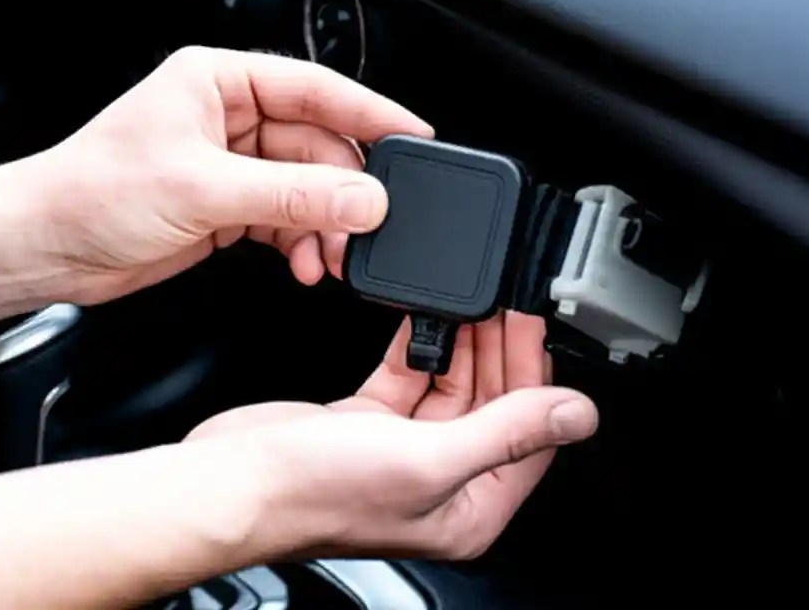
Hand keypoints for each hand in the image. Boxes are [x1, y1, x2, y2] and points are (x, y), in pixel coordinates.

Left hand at [7, 46, 433, 304]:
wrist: (44, 247)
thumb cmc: (89, 193)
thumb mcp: (202, 189)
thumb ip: (290, 194)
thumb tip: (361, 197)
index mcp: (217, 81)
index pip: (313, 88)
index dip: (369, 114)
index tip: (414, 138)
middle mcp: (225, 117)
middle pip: (315, 146)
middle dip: (344, 189)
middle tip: (369, 225)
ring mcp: (226, 165)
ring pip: (304, 188)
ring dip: (324, 225)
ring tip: (331, 256)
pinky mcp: (223, 208)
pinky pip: (284, 219)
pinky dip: (301, 243)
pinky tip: (306, 264)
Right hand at [186, 311, 597, 559]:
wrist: (231, 484)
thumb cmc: (312, 492)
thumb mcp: (427, 457)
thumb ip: (505, 431)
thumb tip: (577, 415)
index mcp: (467, 509)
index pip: (528, 437)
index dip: (537, 379)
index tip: (536, 326)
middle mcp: (437, 483)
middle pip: (491, 407)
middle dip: (501, 352)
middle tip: (506, 301)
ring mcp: (397, 452)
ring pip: (450, 387)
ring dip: (462, 342)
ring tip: (474, 299)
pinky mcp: (361, 424)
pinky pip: (406, 377)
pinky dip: (416, 345)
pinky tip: (423, 316)